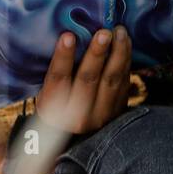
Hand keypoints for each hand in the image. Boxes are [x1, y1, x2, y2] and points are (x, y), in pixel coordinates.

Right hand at [6, 28, 132, 173]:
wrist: (79, 141)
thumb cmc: (57, 109)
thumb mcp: (47, 99)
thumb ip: (56, 76)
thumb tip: (67, 36)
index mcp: (55, 108)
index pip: (58, 80)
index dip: (63, 57)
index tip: (68, 36)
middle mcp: (79, 114)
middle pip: (88, 79)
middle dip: (97, 53)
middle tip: (103, 32)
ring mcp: (102, 114)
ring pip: (111, 79)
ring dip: (118, 53)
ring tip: (119, 32)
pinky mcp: (118, 110)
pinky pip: (123, 82)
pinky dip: (125, 60)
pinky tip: (125, 43)